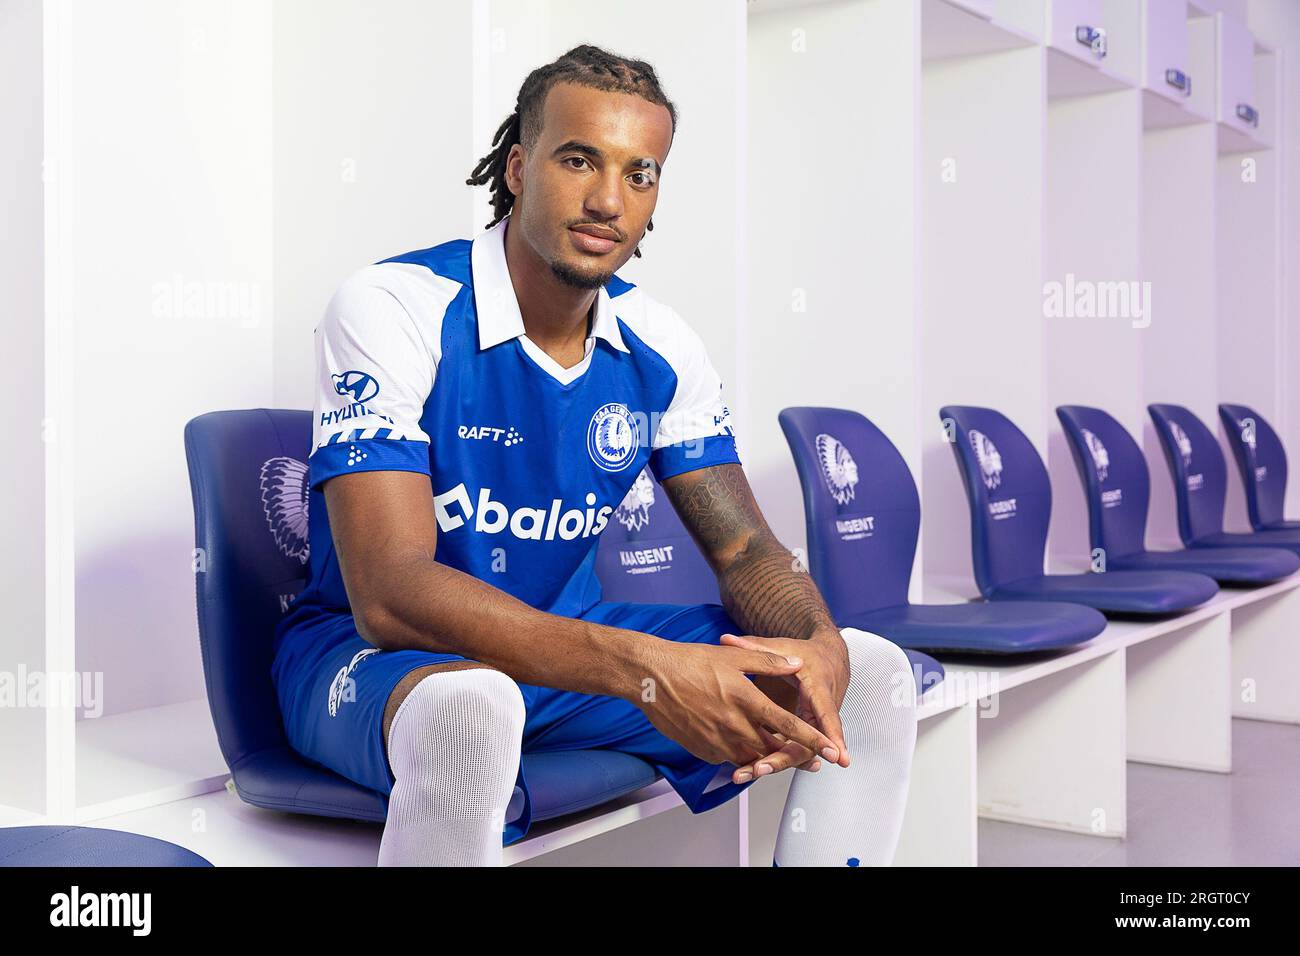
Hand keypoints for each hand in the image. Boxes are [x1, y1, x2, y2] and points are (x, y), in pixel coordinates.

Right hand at [634, 640, 839, 777]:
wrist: (651, 677)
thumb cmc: (689, 662)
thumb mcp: (733, 655)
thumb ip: (768, 661)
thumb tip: (796, 663)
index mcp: (745, 699)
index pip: (787, 725)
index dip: (812, 739)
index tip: (831, 751)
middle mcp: (733, 724)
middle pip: (773, 749)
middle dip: (795, 757)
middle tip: (813, 763)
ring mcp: (717, 740)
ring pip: (752, 759)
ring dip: (768, 760)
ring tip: (781, 758)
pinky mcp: (702, 749)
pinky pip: (728, 759)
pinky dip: (741, 757)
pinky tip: (744, 748)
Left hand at [719, 629, 850, 780]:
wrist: (829, 659)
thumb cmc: (808, 654)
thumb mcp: (783, 647)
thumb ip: (754, 647)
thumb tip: (726, 639)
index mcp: (819, 688)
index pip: (827, 714)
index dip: (831, 736)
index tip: (837, 757)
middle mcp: (822, 711)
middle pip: (809, 743)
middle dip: (785, 759)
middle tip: (761, 769)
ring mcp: (816, 724)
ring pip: (799, 750)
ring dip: (776, 763)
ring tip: (749, 772)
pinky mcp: (808, 731)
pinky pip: (794, 748)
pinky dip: (776, 758)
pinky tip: (753, 768)